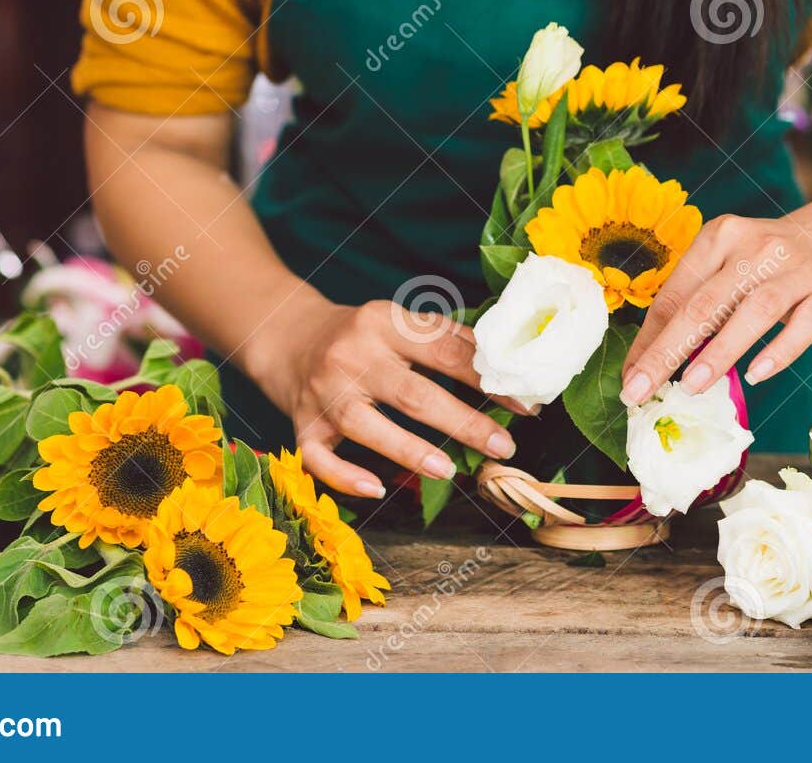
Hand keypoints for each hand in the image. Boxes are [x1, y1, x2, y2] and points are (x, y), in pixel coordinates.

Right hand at [247, 293, 525, 497]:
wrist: (286, 336)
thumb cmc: (360, 334)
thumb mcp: (398, 321)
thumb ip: (445, 338)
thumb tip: (505, 363)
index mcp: (383, 322)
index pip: (444, 351)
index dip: (487, 379)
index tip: (525, 404)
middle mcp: (351, 356)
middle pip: (411, 393)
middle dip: (462, 422)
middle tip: (503, 446)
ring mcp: (323, 393)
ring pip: (366, 425)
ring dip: (409, 450)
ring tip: (449, 470)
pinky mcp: (301, 425)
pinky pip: (318, 458)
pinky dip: (345, 477)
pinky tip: (376, 489)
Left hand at [620, 206, 811, 405]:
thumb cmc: (772, 264)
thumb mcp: (732, 267)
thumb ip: (698, 304)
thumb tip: (651, 362)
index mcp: (719, 238)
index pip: (675, 294)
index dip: (648, 340)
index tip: (629, 379)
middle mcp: (754, 247)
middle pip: (703, 304)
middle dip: (667, 351)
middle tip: (640, 390)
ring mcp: (793, 270)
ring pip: (752, 311)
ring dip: (718, 351)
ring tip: (691, 387)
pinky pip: (802, 326)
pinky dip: (778, 351)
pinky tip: (756, 375)